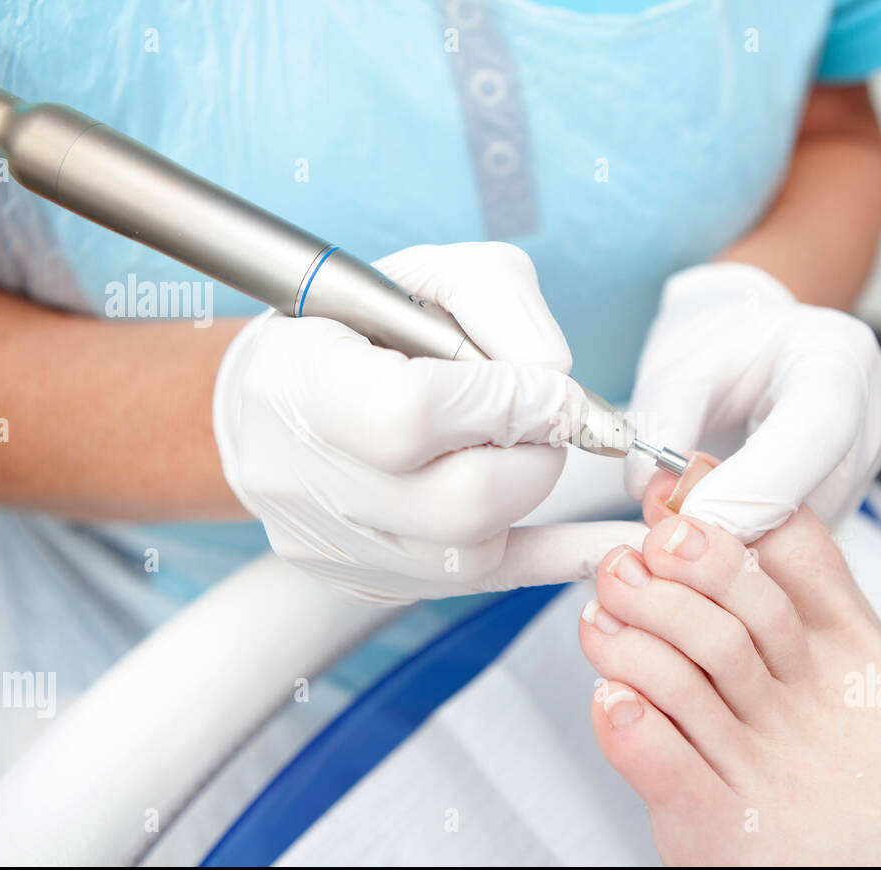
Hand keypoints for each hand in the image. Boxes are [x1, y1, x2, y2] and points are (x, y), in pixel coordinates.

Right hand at [214, 241, 636, 603]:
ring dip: (527, 492)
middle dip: (534, 454)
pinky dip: (557, 558)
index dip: (503, 403)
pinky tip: (606, 543)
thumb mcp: (422, 273)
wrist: (274, 403)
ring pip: (477, 552)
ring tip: (515, 446)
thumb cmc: (357, 328)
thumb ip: (498, 297)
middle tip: (543, 417)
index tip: (546, 386)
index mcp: (299, 383)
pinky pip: (487, 584)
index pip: (411, 417)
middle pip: (462, 501)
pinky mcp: (374, 582)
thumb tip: (555, 374)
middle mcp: (304, 481)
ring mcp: (337, 547)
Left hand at [625, 262, 880, 539]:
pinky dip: (762, 532)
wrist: (756, 339)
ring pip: (814, 527)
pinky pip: (811, 533)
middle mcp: (874, 407)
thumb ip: (661, 419)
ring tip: (697, 503)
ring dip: (749, 532)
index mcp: (838, 355)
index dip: (752, 489)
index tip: (690, 519)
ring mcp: (874, 455)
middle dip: (740, 519)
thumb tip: (646, 488)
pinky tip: (728, 509)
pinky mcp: (859, 491)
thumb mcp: (679, 362)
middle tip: (674, 521)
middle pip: (817, 492)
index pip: (814, 435)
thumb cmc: (721, 342)